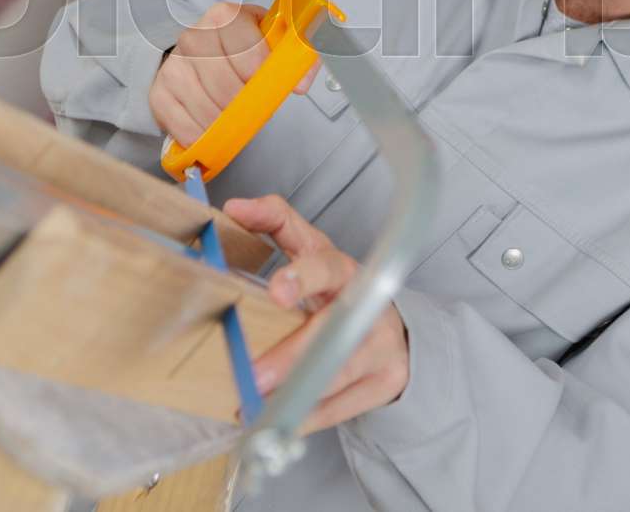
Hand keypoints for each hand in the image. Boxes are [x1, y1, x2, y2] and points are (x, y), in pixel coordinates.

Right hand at [150, 3, 317, 145]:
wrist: (206, 50)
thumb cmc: (243, 46)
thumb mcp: (273, 39)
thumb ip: (297, 56)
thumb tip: (300, 83)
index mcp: (225, 17)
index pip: (243, 46)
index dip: (258, 69)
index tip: (267, 84)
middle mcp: (194, 36)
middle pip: (223, 82)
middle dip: (244, 103)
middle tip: (254, 109)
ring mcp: (174, 65)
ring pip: (204, 106)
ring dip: (225, 122)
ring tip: (236, 120)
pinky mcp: (159, 92)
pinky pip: (181, 124)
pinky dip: (201, 135)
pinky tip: (213, 131)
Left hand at [224, 194, 408, 429]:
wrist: (394, 334)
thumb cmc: (342, 292)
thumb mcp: (314, 250)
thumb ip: (277, 223)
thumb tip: (236, 208)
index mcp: (345, 272)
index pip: (327, 265)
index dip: (304, 275)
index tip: (278, 290)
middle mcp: (366, 308)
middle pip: (333, 332)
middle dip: (292, 356)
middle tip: (255, 376)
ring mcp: (379, 349)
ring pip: (338, 375)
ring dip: (294, 394)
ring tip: (254, 407)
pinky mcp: (382, 384)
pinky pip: (339, 408)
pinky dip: (305, 417)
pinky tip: (279, 421)